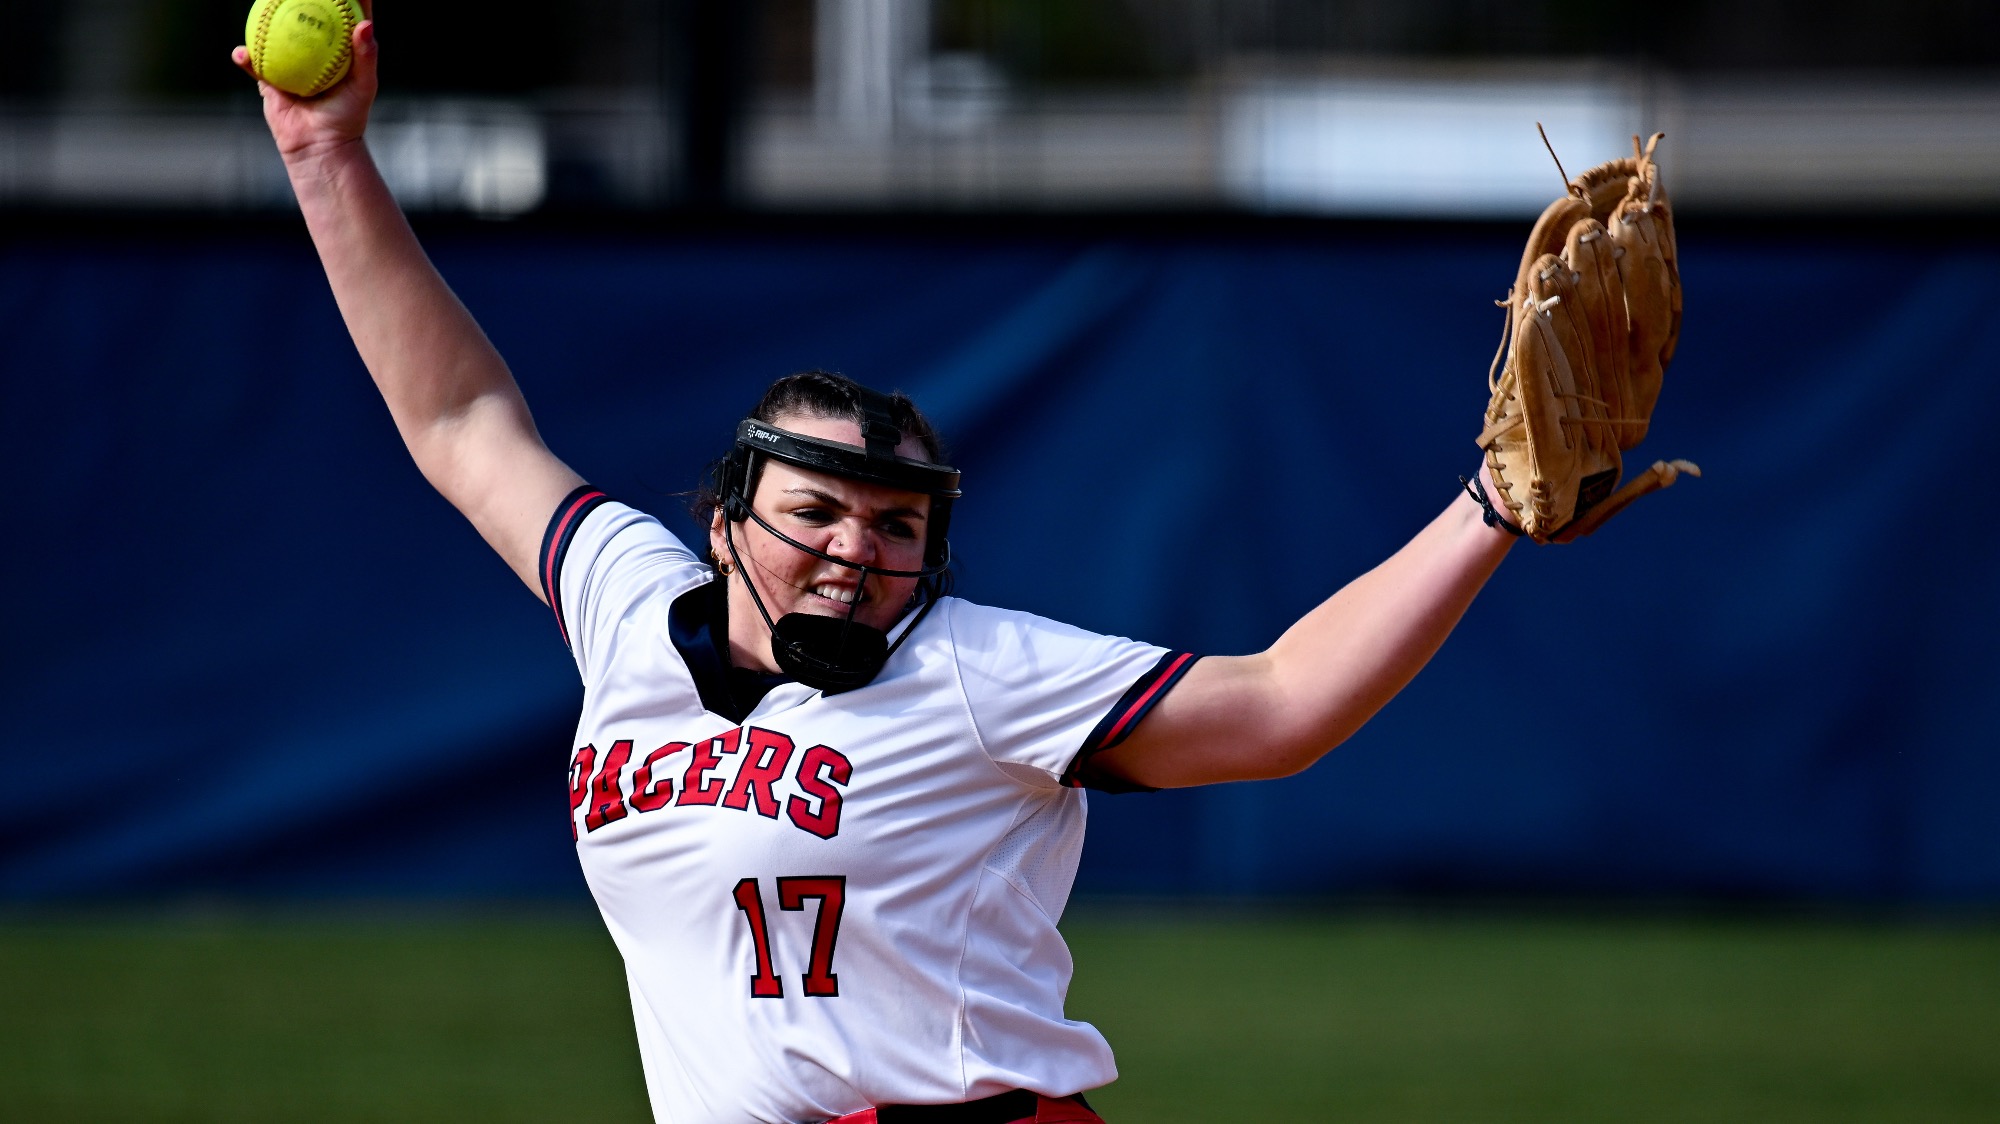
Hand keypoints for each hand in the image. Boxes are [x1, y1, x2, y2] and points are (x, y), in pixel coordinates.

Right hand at [232, 1, 377, 162]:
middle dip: (295, 1)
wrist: (320, 147)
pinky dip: (246, 59)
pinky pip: (253, 65)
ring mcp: (288, 64)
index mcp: (334, 51)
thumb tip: (365, 24)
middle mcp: (310, 53)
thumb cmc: (348, 118)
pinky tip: (242, 52)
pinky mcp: (269, 80)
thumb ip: (366, 55)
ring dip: (262, 19)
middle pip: (301, 19)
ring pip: (272, 36)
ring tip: (257, 5)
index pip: (337, 17)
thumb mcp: (363, 86)